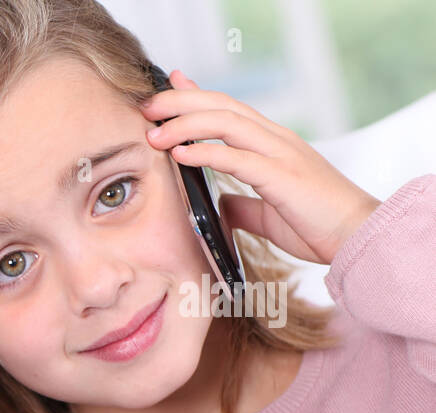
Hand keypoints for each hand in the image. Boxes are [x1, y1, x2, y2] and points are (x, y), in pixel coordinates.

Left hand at [141, 68, 381, 264]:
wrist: (356, 236)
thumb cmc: (316, 225)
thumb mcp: (268, 214)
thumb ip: (243, 204)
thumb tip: (219, 204)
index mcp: (273, 144)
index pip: (230, 108)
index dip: (198, 94)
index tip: (170, 85)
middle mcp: (276, 140)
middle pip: (222, 106)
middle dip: (181, 102)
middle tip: (147, 107)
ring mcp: (280, 154)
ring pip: (226, 122)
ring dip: (185, 124)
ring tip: (154, 132)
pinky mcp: (282, 176)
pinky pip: (237, 156)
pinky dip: (205, 152)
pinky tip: (180, 154)